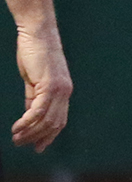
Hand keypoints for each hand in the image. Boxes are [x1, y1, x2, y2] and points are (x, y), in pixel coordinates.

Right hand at [13, 23, 70, 151]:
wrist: (38, 34)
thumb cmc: (34, 54)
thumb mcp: (34, 80)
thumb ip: (34, 97)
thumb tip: (29, 114)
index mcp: (64, 92)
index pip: (60, 120)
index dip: (49, 135)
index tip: (38, 147)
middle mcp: (65, 93)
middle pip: (54, 124)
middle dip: (37, 138)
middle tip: (21, 144)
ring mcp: (59, 90)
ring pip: (46, 120)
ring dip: (30, 132)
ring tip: (16, 139)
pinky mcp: (50, 86)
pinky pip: (38, 111)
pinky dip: (27, 122)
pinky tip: (17, 127)